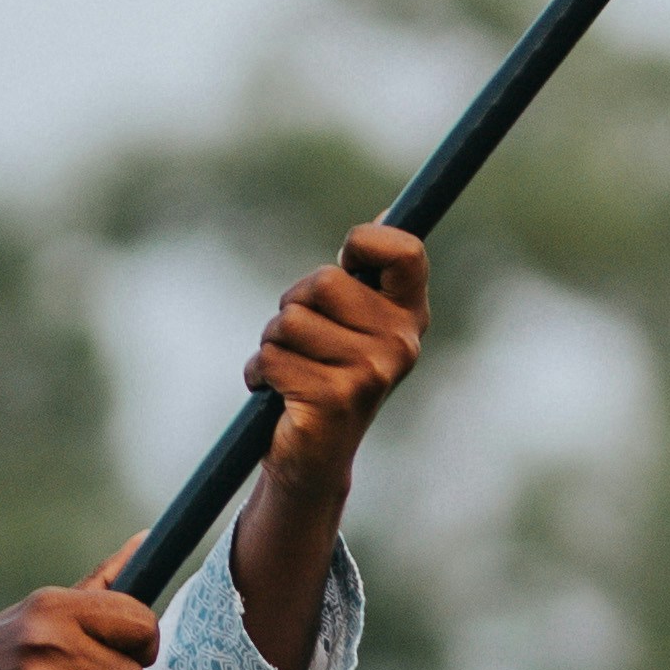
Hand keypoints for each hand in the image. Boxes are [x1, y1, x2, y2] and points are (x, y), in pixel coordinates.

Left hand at [225, 222, 428, 669]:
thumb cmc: (328, 375)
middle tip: (302, 339)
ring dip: (272, 344)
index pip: (404, 251)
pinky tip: (277, 395)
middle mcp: (401, 345)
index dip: (365, 242)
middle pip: (322, 282)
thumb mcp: (353, 321)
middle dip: (293, 305)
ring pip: (288, 322)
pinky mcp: (333, 401)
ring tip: (291, 371)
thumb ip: (366, 273)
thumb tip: (383, 212)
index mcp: (410, 317)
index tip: (347, 262)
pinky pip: (271, 359)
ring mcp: (370, 375)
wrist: (315, 457)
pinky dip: (259, 374)